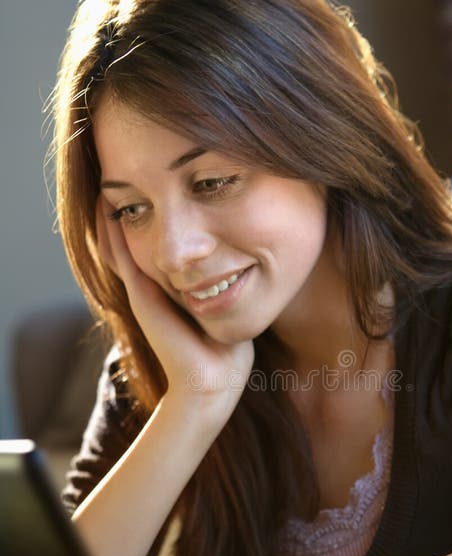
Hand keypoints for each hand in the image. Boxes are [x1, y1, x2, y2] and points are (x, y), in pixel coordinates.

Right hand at [96, 197, 253, 404]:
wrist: (214, 379)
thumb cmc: (228, 347)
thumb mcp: (228, 301)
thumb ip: (227, 278)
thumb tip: (242, 253)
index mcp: (170, 286)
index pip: (152, 244)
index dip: (147, 215)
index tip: (151, 185)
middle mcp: (152, 285)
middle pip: (130, 238)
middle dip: (125, 208)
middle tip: (115, 176)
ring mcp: (142, 290)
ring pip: (118, 243)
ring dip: (112, 214)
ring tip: (104, 181)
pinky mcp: (141, 296)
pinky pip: (121, 254)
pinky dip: (112, 230)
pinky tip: (108, 204)